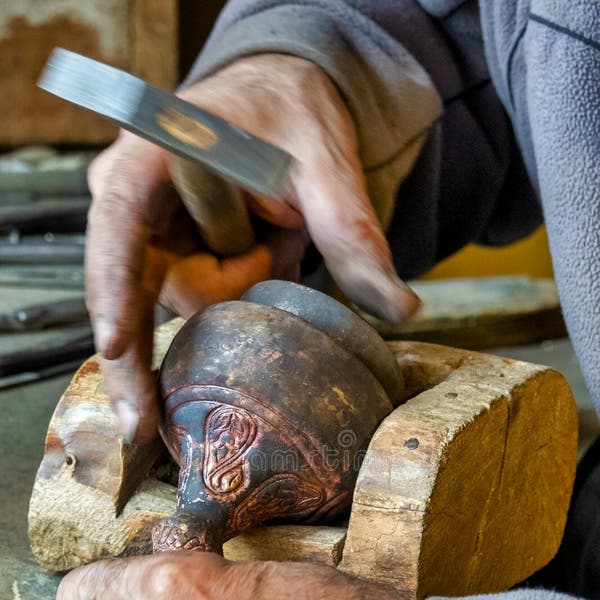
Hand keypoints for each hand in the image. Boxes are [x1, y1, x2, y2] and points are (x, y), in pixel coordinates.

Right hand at [86, 53, 419, 442]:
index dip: (113, 291)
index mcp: (151, 156)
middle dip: (223, 290)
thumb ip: (351, 232)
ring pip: (185, 301)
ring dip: (243, 284)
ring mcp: (142, 235)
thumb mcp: (326, 165)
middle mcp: (130, 202)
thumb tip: (399, 308)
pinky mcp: (163, 258)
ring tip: (274, 228)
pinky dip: (233, 294)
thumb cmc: (289, 117)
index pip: (117, 229)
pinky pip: (192, 302)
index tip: (114, 349)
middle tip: (231, 309)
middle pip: (156, 287)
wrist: (281, 107)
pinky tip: (260, 256)